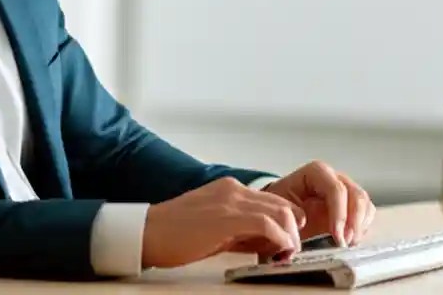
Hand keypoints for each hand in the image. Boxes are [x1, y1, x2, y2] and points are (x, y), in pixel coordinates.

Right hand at [141, 176, 307, 267]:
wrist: (148, 232)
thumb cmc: (175, 233)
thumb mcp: (215, 227)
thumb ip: (240, 230)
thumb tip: (265, 244)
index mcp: (230, 189)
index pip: (273, 199)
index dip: (287, 220)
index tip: (289, 240)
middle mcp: (233, 189)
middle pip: (282, 203)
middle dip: (294, 228)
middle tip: (293, 250)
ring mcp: (230, 201)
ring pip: (280, 211)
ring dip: (290, 235)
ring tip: (288, 253)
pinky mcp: (227, 218)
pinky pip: (266, 224)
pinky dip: (280, 239)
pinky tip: (279, 251)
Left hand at [263, 160, 373, 246]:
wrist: (279, 210)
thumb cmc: (279, 207)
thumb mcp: (279, 208)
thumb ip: (290, 214)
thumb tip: (302, 225)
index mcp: (315, 173)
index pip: (336, 189)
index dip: (339, 213)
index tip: (337, 236)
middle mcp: (334, 177)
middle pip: (356, 195)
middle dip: (353, 221)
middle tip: (344, 243)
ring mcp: (345, 189)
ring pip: (364, 203)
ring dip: (359, 225)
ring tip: (347, 243)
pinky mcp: (350, 204)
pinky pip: (366, 213)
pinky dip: (362, 227)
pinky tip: (350, 240)